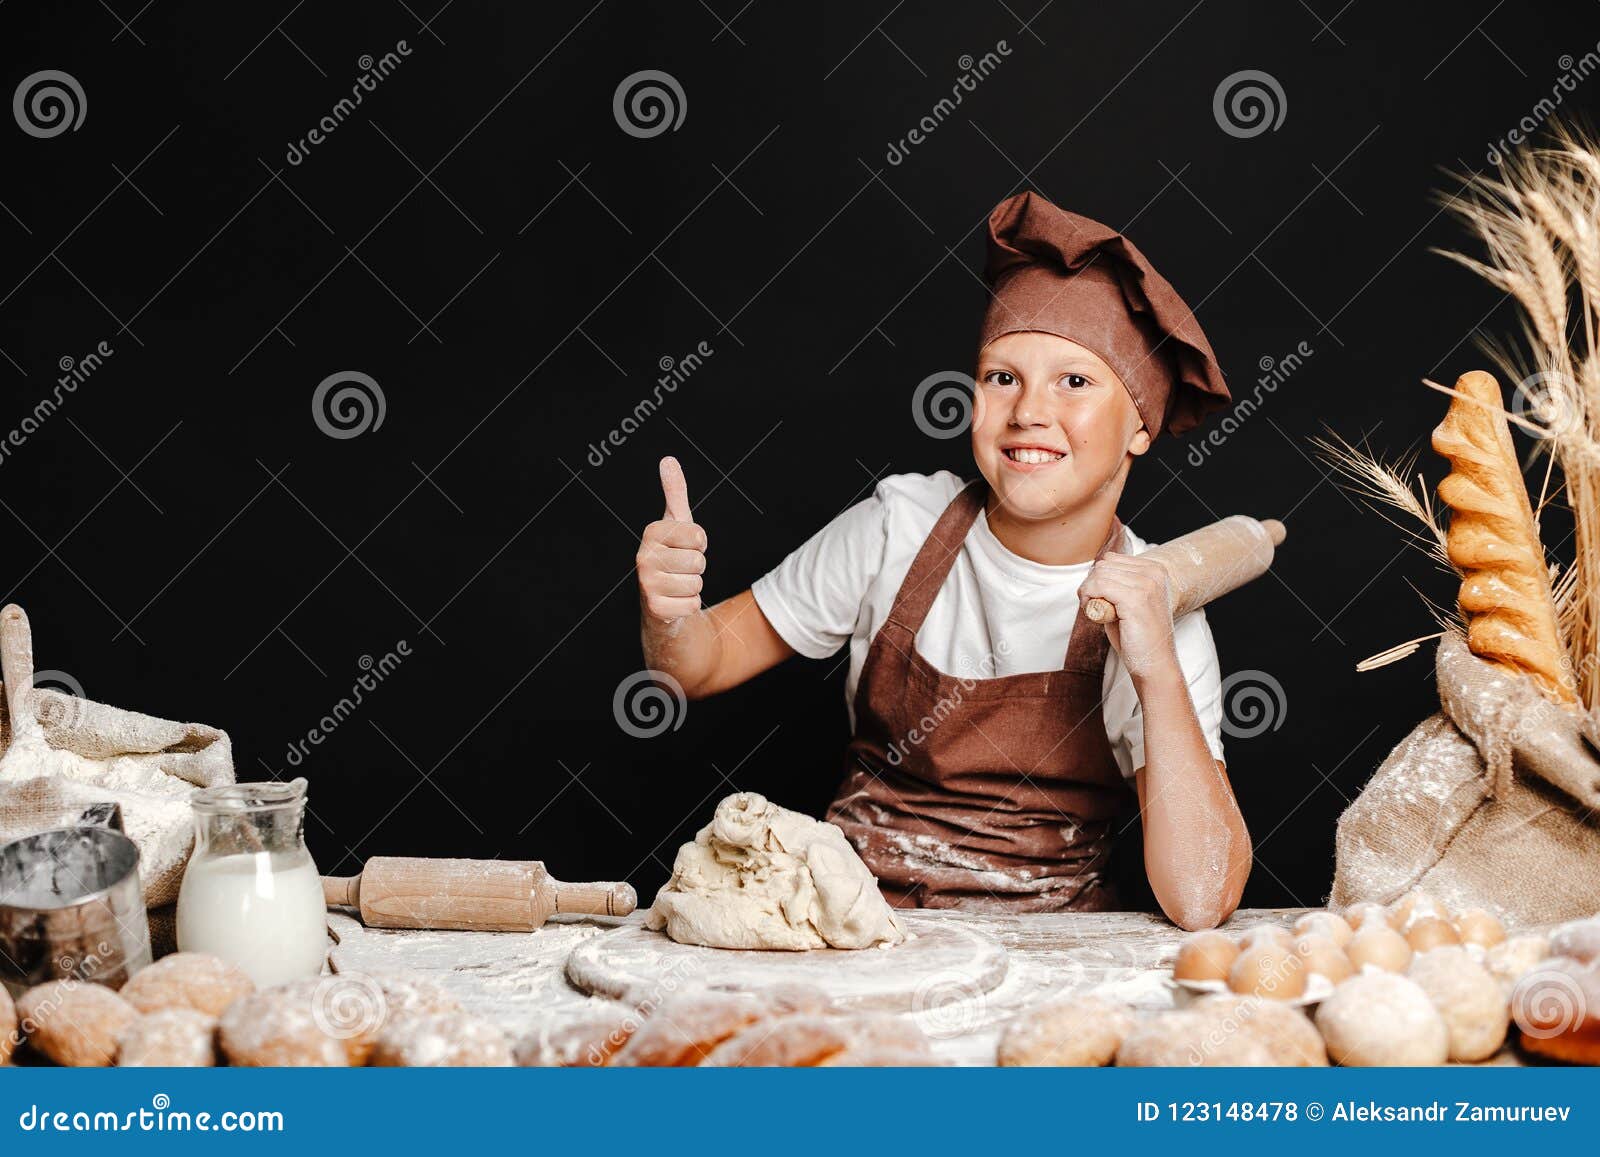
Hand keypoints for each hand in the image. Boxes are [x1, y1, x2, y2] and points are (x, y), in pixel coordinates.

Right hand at [637, 456, 707, 623]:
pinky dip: (689, 605)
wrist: (660, 597)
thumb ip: (675, 492)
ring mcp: (646, 584)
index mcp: (651, 533)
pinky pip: (692, 604)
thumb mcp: (676, 522)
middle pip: (698, 561)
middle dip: (697, 567)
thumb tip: (668, 460)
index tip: (686, 546)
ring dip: (694, 586)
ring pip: (697, 584)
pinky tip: (675, 600)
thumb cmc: (672, 554)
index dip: (700, 543)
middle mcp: (643, 557)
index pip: (698, 536)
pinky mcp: (655, 609)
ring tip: (678, 583)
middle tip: (681, 568)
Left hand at [1079, 552, 1179, 678]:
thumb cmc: (1138, 636)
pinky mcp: (1136, 599)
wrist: (1154, 665)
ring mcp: (1147, 584)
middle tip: (1097, 609)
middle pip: (1103, 565)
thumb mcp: (1128, 601)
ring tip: (1100, 614)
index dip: (1099, 579)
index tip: (1101, 600)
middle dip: (1092, 586)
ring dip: (1090, 594)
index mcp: (1155, 569)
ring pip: (1098, 574)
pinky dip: (1090, 601)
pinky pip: (1098, 587)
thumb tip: (1093, 569)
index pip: (1111, 559)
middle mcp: (1154, 572)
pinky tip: (1098, 616)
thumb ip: (1115, 582)